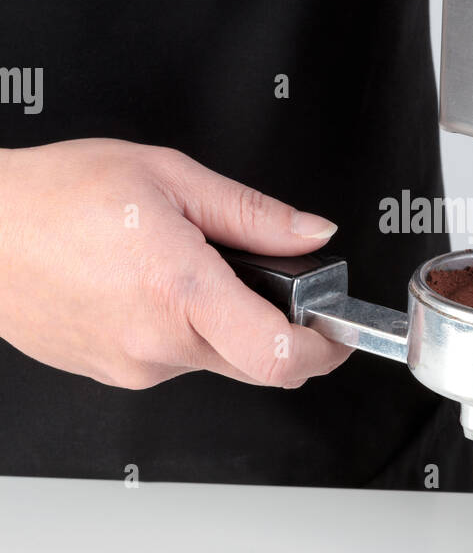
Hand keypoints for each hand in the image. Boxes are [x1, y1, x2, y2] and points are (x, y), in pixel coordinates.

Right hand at [0, 139, 349, 389]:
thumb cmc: (54, 197)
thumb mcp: (168, 178)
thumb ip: (252, 213)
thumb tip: (311, 233)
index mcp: (180, 292)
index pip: (279, 357)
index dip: (324, 350)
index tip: (339, 332)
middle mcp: (157, 344)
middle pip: (254, 361)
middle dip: (275, 326)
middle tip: (259, 278)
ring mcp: (131, 368)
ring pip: (211, 358)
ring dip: (219, 322)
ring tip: (179, 266)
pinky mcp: (111, 375)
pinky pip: (169, 360)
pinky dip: (177, 329)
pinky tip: (144, 286)